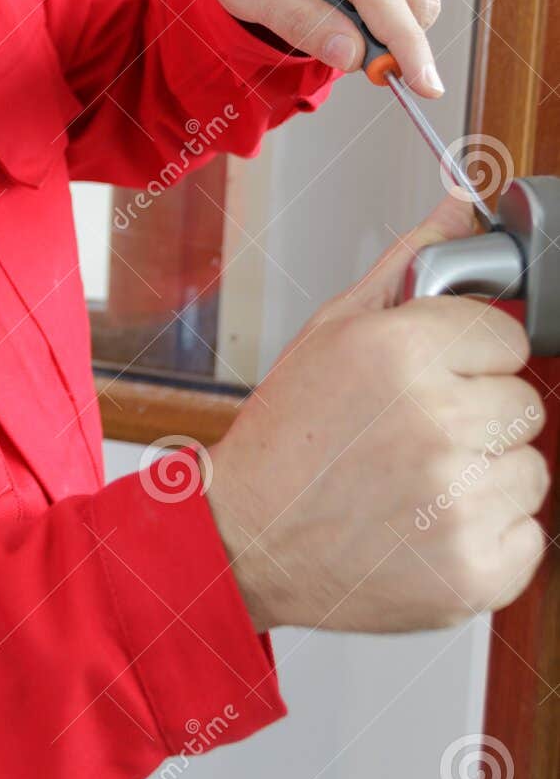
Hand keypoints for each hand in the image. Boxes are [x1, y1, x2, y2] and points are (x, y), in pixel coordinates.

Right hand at [206, 196, 549, 632]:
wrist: (248, 538)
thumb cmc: (288, 436)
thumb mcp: (334, 330)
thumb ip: (411, 263)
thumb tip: (463, 206)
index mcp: (403, 351)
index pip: (508, 335)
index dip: (471, 355)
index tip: (435, 375)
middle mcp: (439, 422)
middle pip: (525, 403)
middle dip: (479, 413)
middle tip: (417, 432)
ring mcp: (461, 502)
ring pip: (530, 469)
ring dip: (486, 475)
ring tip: (419, 481)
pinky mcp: (476, 572)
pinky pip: (528, 536)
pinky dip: (488, 536)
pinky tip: (430, 524)